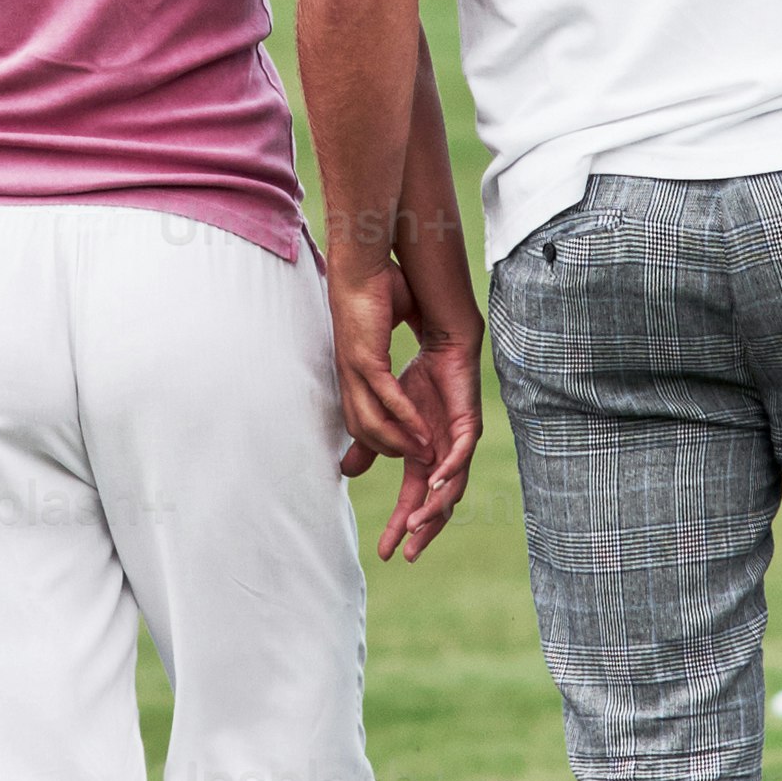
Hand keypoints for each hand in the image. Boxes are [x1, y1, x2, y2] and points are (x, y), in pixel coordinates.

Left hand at [326, 260, 427, 482]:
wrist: (364, 259)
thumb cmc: (380, 292)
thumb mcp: (390, 336)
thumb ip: (398, 369)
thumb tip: (409, 384)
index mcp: (360, 379)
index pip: (372, 436)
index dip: (380, 456)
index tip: (399, 501)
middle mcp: (352, 382)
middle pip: (369, 442)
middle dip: (383, 478)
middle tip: (404, 521)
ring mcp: (354, 371)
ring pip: (373, 428)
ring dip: (403, 447)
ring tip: (428, 466)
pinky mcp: (361, 358)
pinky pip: (384, 398)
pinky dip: (403, 420)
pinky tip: (422, 438)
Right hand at [377, 327, 481, 562]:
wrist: (440, 347)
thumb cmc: (417, 382)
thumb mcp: (383, 419)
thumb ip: (369, 447)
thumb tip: (346, 473)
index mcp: (423, 460)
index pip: (413, 503)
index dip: (400, 527)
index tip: (384, 553)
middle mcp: (443, 458)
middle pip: (437, 505)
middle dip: (423, 531)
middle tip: (407, 554)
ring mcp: (458, 444)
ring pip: (452, 486)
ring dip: (435, 507)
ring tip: (416, 525)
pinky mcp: (468, 425)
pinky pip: (462, 454)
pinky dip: (450, 471)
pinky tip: (435, 483)